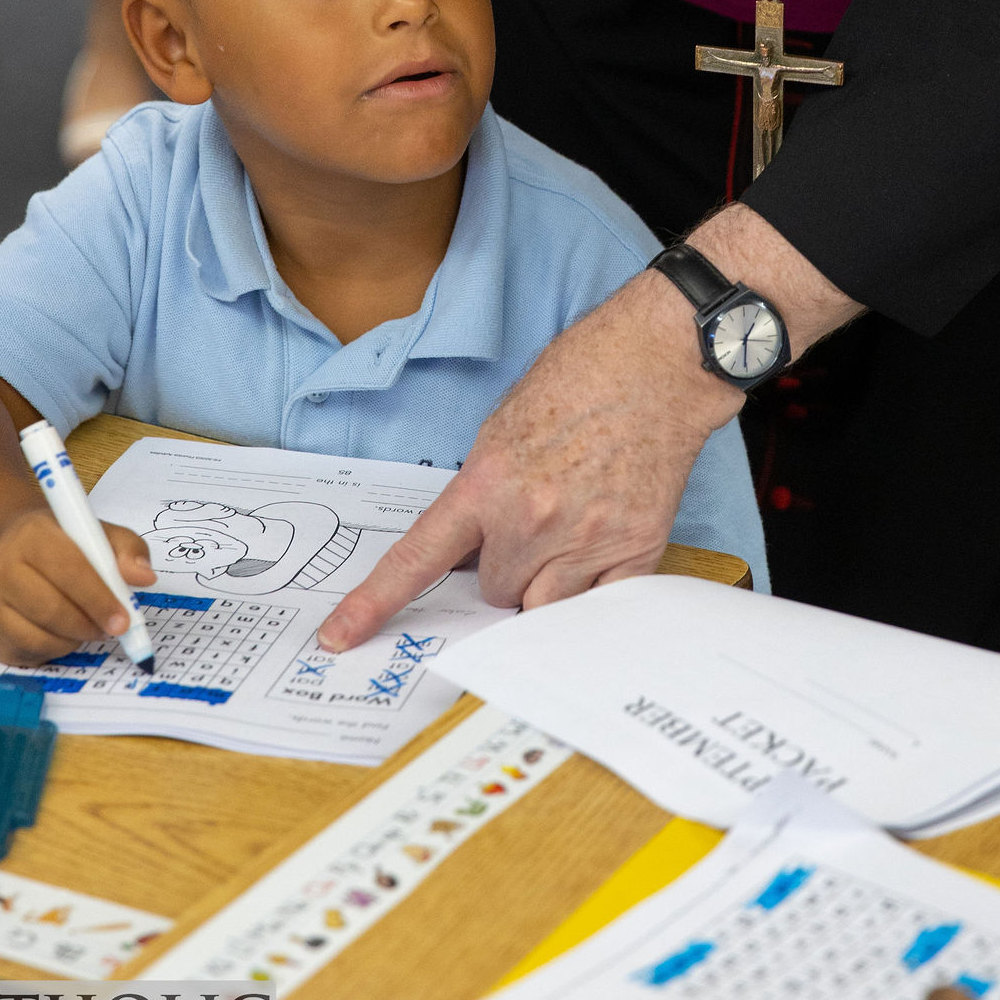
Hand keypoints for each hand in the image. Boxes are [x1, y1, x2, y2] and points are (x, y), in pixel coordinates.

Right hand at [0, 512, 154, 665]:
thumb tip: (144, 576)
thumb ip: (127, 549)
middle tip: (111, 630)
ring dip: (72, 640)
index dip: (100, 599)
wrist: (12, 548)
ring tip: (86, 627)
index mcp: (33, 534)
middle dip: (89, 625)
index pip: (70, 570)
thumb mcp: (97, 533)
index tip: (124, 620)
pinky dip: (51, 651)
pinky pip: (23, 654)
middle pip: (51, 609)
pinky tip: (61, 634)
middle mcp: (0, 565)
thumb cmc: (62, 543)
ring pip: (37, 637)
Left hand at [317, 204, 855, 650]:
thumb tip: (468, 549)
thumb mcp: (505, 426)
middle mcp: (531, 519)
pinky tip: (603, 543)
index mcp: (487, 482)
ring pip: (539, 608)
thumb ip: (481, 493)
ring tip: (572, 528)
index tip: (339, 638)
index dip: (374, 604)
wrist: (659, 362)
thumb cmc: (584, 377)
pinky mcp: (634, 551)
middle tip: (533, 520)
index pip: (418, 558)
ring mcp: (585, 540)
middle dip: (503, 566)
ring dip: (545, 583)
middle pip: (491, 591)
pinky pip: (595, 608)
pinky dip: (593, 590)